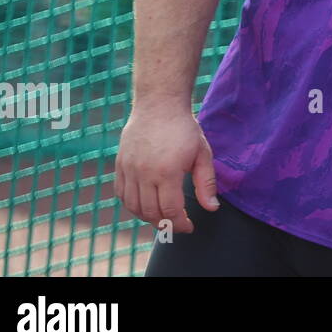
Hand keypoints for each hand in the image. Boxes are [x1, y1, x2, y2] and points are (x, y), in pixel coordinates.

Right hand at [115, 105, 219, 234]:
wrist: (159, 105)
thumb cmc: (184, 129)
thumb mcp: (203, 154)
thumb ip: (205, 183)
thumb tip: (212, 208)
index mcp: (167, 171)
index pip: (170, 210)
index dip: (180, 223)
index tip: (189, 226)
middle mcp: (144, 173)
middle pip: (150, 212)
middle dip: (165, 223)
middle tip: (177, 224)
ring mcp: (129, 169)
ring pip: (133, 206)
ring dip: (147, 217)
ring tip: (162, 217)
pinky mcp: (120, 165)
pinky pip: (121, 194)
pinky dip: (132, 205)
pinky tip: (144, 205)